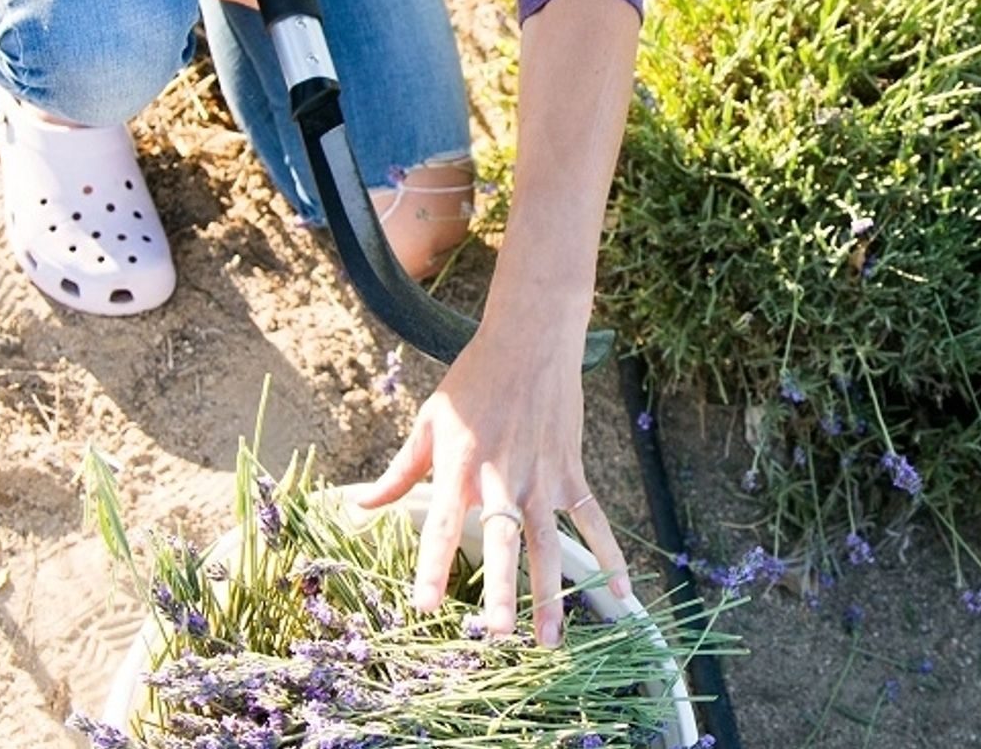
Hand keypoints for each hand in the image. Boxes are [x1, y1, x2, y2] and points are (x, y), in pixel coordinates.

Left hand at [356, 322, 630, 646]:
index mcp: (460, 464)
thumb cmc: (473, 380)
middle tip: (496, 633)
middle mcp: (503, 476)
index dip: (433, 564)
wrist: (531, 339)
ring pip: (549, 542)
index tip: (425, 604)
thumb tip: (360, 505)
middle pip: (503, 539)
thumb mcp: (429, 421)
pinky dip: (610, 557)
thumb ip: (398, 472)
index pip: (444, 523)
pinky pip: (593, 521)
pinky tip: (621, 596)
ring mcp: (542, 476)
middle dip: (501, 588)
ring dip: (549, 593)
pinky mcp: (571, 472)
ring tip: (548, 641)